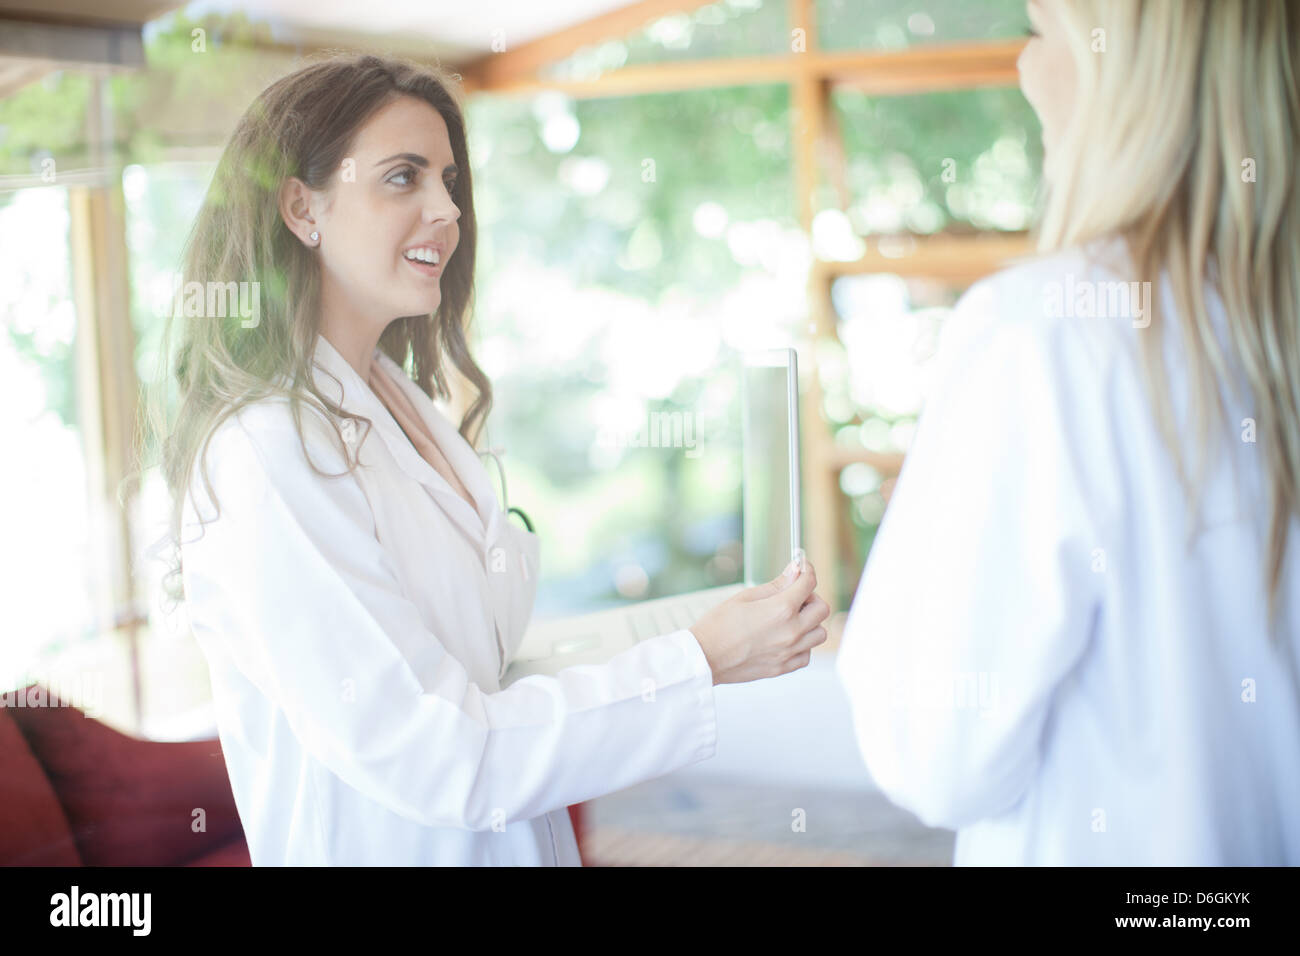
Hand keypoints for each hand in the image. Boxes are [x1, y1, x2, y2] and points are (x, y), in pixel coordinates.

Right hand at [688, 558, 829, 684]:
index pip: (809, 583)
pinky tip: (785, 638)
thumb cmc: (719, 625)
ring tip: (790, 620)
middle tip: (794, 596)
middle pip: (822, 608)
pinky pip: (807, 654)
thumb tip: (795, 572)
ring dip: (810, 623)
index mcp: (781, 609)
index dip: (807, 570)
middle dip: (811, 597)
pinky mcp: (783, 668)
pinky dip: (802, 645)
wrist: (704, 657)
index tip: (802, 568)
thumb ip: (776, 585)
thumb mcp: (746, 596)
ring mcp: (789, 652)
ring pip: (819, 633)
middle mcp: (791, 631)